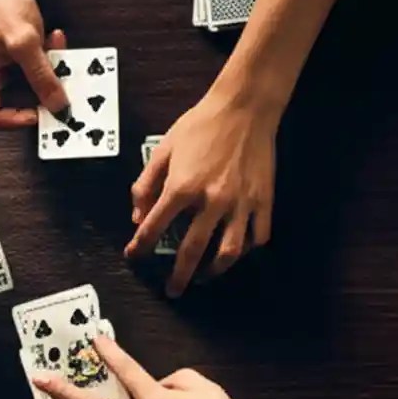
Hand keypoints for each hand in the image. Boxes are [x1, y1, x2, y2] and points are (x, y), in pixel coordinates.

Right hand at [0, 0, 67, 126]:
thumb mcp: (25, 42)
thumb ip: (41, 76)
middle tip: (62, 88)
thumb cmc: (2, 3)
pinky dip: (48, 60)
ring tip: (58, 52)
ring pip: (29, 89)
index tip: (44, 112)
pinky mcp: (13, 61)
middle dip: (40, 95)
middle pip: (13, 106)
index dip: (18, 120)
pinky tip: (54, 40)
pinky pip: (35, 72)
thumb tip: (58, 105)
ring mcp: (0, 70)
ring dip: (48, 75)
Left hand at [126, 93, 276, 296]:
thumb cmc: (202, 124)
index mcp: (182, 187)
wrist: (244, 108)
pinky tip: (236, 252)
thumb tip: (137, 215)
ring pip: (228, 252)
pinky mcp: (263, 201)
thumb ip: (146, 183)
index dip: (141, 246)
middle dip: (178, 276)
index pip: (155, 228)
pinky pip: (258, 236)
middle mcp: (211, 201)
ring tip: (206, 276)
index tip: (134, 256)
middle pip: (191, 251)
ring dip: (214, 271)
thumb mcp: (164, 148)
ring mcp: (240, 203)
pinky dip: (247, 250)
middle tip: (172, 290)